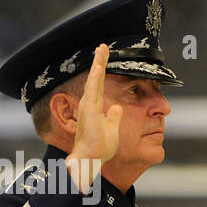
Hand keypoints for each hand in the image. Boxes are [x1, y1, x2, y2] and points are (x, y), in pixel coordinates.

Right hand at [67, 44, 121, 184]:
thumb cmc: (99, 148)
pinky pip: (94, 87)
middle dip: (99, 62)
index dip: (102, 73)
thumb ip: (113, 117)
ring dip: (98, 63)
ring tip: (102, 48)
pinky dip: (96, 74)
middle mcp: (90, 104)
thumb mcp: (111, 129)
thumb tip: (117, 107)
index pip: (101, 87)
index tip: (105, 60)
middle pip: (96, 78)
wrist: (90, 159)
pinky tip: (99, 63)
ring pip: (94, 79)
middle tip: (103, 46)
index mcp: (95, 108)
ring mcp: (88, 105)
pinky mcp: (89, 108)